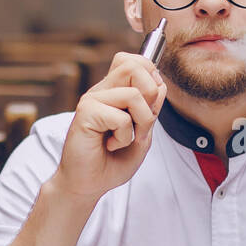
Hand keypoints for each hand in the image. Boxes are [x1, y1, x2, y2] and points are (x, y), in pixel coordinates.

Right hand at [55, 51, 165, 202]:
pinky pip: (121, 117)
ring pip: (134, 94)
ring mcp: (92, 100)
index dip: (151, 76)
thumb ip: (152, 109)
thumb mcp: (142, 133)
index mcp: (114, 91)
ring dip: (142, 122)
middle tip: (142, 122)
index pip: (134, 60)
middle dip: (151, 95)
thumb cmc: (112, 161)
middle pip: (134, 66)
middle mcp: (102, 91)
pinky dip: (124, 137)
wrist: (89, 184)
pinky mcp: (85, 113)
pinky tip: (112, 145)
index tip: (151, 105)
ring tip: (128, 138)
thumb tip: (159, 83)